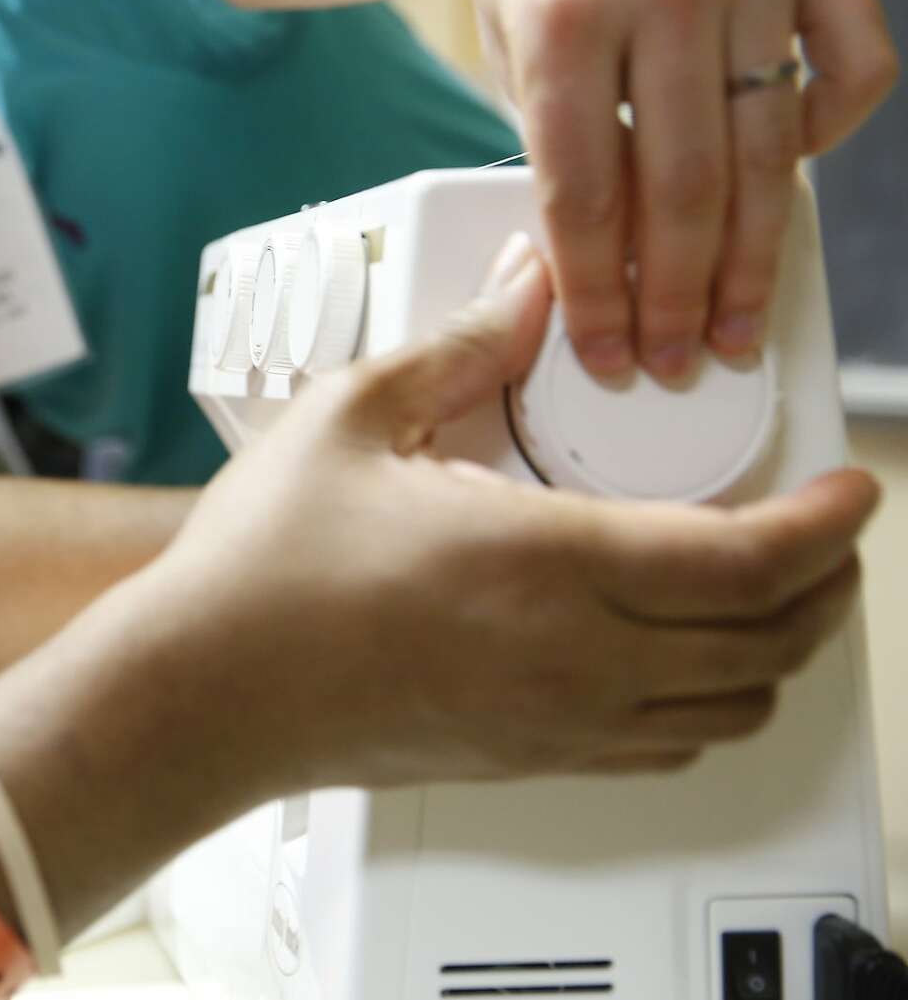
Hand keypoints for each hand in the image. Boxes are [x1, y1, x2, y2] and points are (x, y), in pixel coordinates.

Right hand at [141, 235, 877, 795]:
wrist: (203, 689)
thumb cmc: (261, 570)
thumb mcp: (354, 416)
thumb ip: (464, 345)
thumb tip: (528, 286)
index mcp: (543, 561)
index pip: (749, 558)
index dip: (827, 523)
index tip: (850, 487)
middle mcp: (572, 656)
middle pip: (770, 637)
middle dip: (826, 581)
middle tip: (825, 530)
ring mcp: (558, 721)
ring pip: (737, 705)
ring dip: (781, 647)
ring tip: (772, 592)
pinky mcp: (531, 759)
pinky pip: (671, 747)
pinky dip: (715, 702)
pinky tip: (687, 661)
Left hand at [450, 0, 896, 380]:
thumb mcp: (506, 41)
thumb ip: (560, 137)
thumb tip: (615, 260)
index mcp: (563, 22)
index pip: (587, 196)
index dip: (599, 292)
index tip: (606, 350)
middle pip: (684, 188)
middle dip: (679, 296)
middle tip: (677, 360)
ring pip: (767, 149)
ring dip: (754, 255)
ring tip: (738, 324)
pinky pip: (851, 63)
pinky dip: (828, 131)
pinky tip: (790, 176)